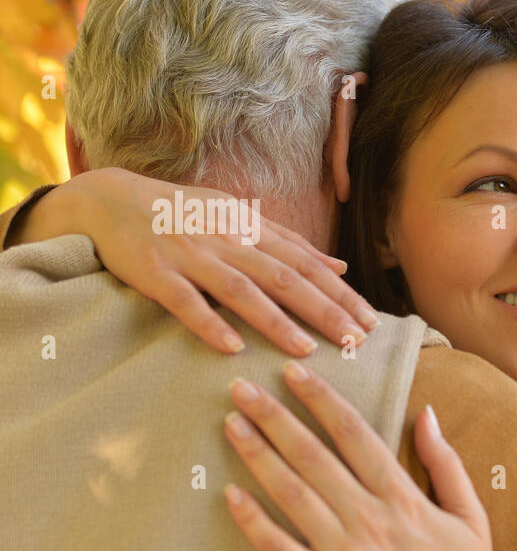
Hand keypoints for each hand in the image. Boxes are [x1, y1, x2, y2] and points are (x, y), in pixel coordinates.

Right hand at [19, 168, 380, 355]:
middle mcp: (227, 242)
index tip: (370, 321)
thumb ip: (290, 244)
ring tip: (306, 350)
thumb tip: (339, 267)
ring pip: (241, 290)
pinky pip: (185, 301)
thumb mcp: (241, 219)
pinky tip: (232, 348)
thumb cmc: (185, 215)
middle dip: (323, 310)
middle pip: (283, 278)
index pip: (306, 265)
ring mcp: (191, 256)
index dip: (340, 294)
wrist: (112, 199)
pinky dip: (208, 323)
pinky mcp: (156, 273)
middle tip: (355, 341)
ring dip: (275, 321)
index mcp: (250, 230)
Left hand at [220, 362, 516, 550]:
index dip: (323, 399)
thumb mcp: (472, 519)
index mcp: (404, 500)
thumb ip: (447, 464)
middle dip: (275, 417)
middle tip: (241, 388)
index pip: (355, 435)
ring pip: (290, 494)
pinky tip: (229, 494)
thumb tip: (427, 413)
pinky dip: (252, 522)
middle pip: (313, 456)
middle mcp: (369, 521)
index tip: (295, 373)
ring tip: (231, 425)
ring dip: (257, 455)